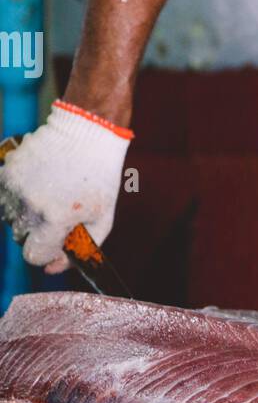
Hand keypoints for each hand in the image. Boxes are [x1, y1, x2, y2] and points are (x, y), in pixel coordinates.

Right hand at [0, 101, 132, 270]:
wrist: (87, 132)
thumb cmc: (100, 178)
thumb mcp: (103, 218)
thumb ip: (80, 250)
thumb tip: (51, 269)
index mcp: (55, 219)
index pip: (34, 256)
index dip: (47, 253)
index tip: (57, 241)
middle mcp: (31, 205)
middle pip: (20, 238)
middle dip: (37, 233)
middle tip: (57, 213)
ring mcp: (15, 187)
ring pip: (10, 218)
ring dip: (26, 214)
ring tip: (49, 195)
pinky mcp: (6, 171)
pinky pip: (3, 197)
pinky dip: (17, 196)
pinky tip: (38, 183)